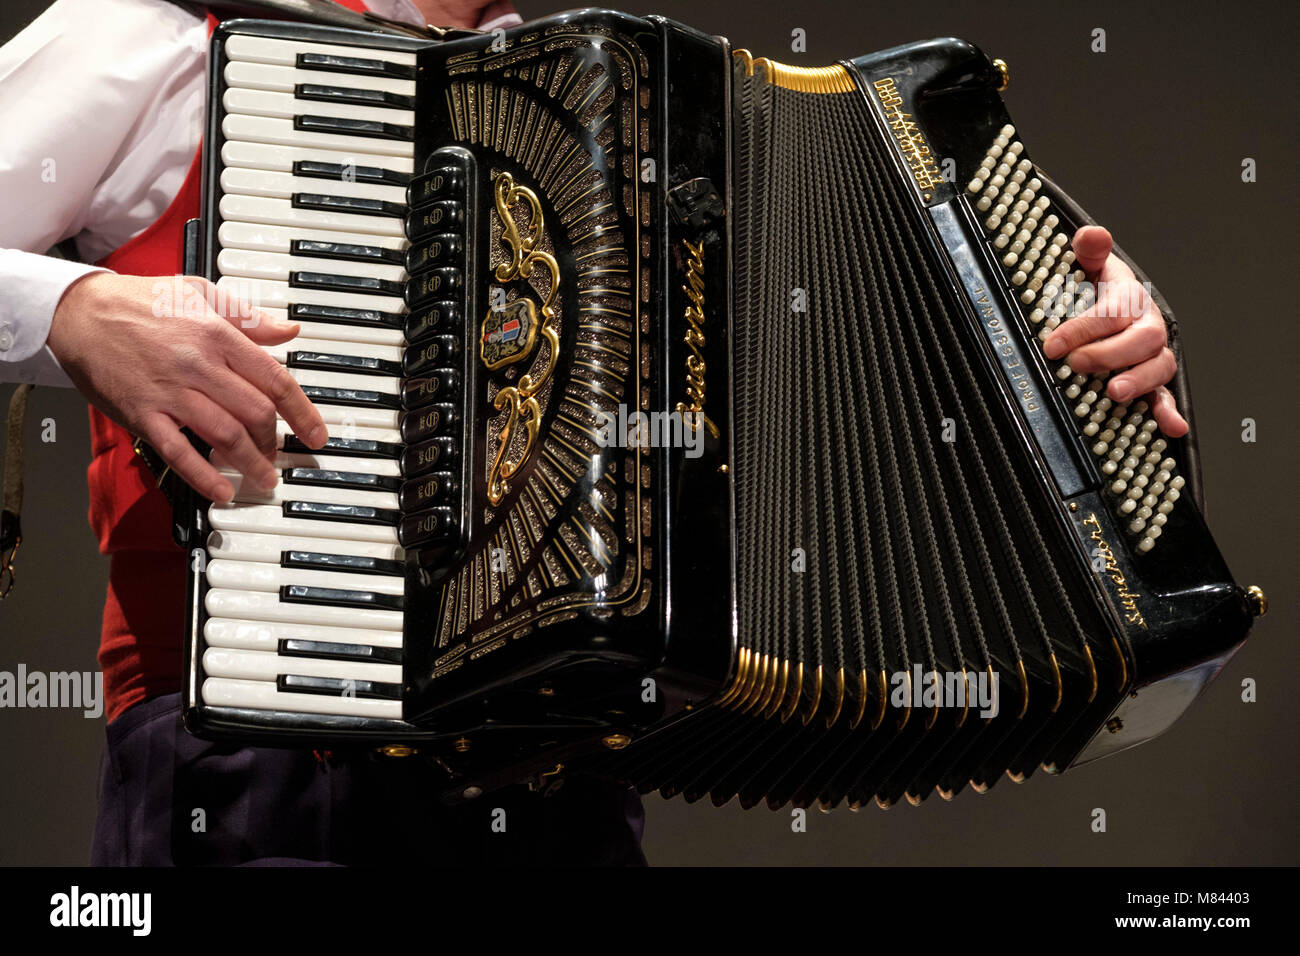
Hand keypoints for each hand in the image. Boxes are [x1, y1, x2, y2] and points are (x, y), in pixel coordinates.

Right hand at [47, 272, 326, 501]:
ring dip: (251, 464)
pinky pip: (179, 453)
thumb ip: (248, 317)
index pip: (275, 380)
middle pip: (255, 412)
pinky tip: (222, 491)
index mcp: (217, 335)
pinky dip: (204, 476)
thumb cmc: (139, 303)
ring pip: (225, 435)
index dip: (303, 413)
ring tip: (264, 479)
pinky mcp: (142, 414)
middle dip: (274, 441)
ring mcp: (169, 393)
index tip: (316, 434)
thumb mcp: (199, 293)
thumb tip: (288, 329)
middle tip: (279, 454)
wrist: (77, 313)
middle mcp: (198, 365)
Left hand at [1042, 226, 1187, 436]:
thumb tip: (1091, 234)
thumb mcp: (1092, 267)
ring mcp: (1153, 355)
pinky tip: (1171, 428)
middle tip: (1077, 364)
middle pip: (1140, 340)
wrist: (1118, 306)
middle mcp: (1148, 326)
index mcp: (1131, 299)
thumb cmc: (1100, 290)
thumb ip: (1090, 250)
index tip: (1052, 345)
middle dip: (1109, 354)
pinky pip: (1166, 395)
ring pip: (1158, 367)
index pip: (1111, 312)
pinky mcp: (1153, 380)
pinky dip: (1168, 412)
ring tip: (1114, 392)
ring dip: (1138, 380)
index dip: (1082, 328)